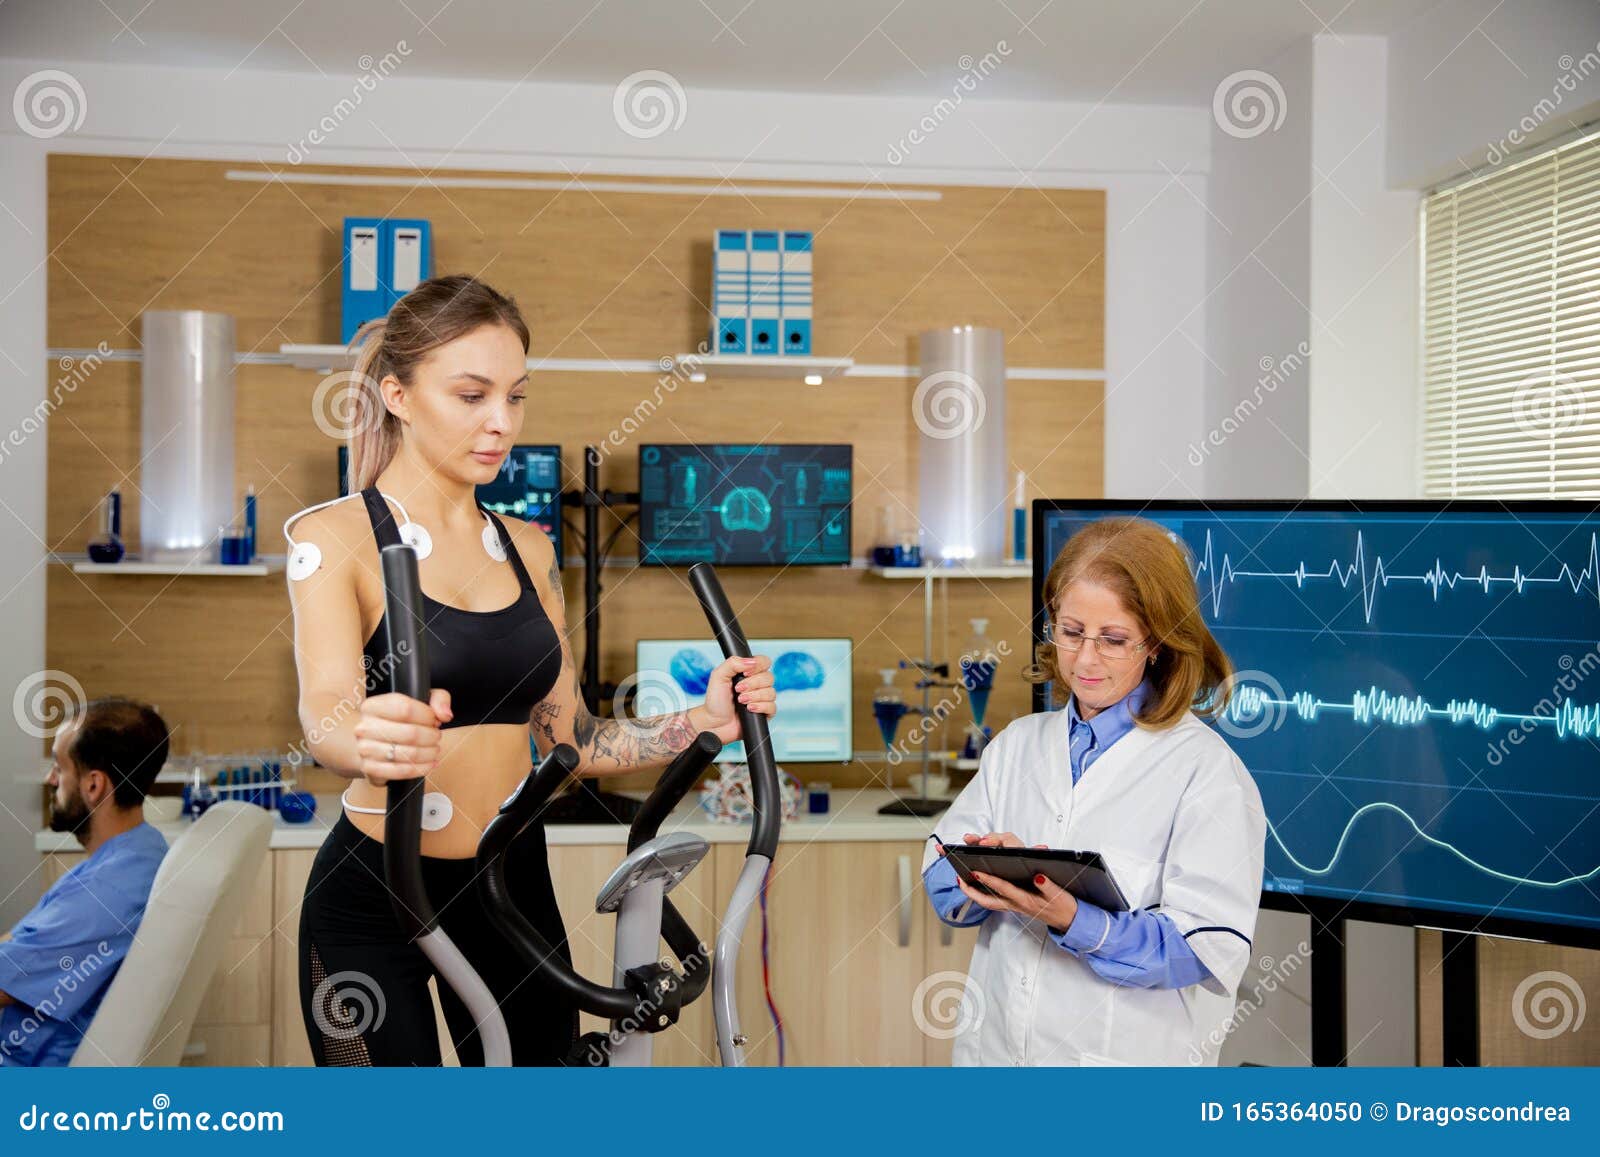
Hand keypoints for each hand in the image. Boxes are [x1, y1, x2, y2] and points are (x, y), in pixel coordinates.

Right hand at [353, 689, 449, 784]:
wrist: (373, 741)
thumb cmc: (399, 720)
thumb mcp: (420, 700)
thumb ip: (438, 699)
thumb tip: (444, 714)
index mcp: (373, 706)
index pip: (405, 708)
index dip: (427, 716)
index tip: (434, 720)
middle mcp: (364, 727)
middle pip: (410, 733)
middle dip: (431, 737)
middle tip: (436, 737)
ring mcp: (365, 750)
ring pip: (407, 754)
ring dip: (428, 753)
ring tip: (433, 750)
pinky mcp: (370, 769)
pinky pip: (401, 771)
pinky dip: (420, 769)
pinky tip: (429, 764)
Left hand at [698, 655, 776, 745]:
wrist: (714, 723)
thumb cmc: (715, 701)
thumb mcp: (718, 676)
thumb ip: (733, 663)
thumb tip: (751, 661)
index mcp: (748, 673)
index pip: (764, 662)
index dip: (758, 665)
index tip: (745, 673)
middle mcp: (757, 684)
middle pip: (769, 677)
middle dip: (752, 684)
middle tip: (738, 690)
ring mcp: (762, 699)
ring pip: (771, 692)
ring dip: (754, 696)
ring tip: (741, 701)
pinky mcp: (765, 713)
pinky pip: (772, 707)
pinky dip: (760, 707)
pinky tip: (749, 709)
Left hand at [951, 833, 1078, 931]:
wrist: (1068, 920)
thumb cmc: (1063, 906)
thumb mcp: (1058, 894)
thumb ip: (1047, 885)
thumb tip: (1038, 876)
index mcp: (1025, 900)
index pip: (1003, 888)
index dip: (989, 880)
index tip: (976, 872)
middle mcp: (1016, 904)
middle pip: (987, 900)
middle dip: (971, 891)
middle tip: (958, 879)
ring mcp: (1014, 906)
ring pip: (988, 902)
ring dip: (974, 893)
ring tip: (962, 881)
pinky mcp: (1016, 905)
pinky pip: (994, 901)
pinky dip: (983, 894)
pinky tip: (979, 887)